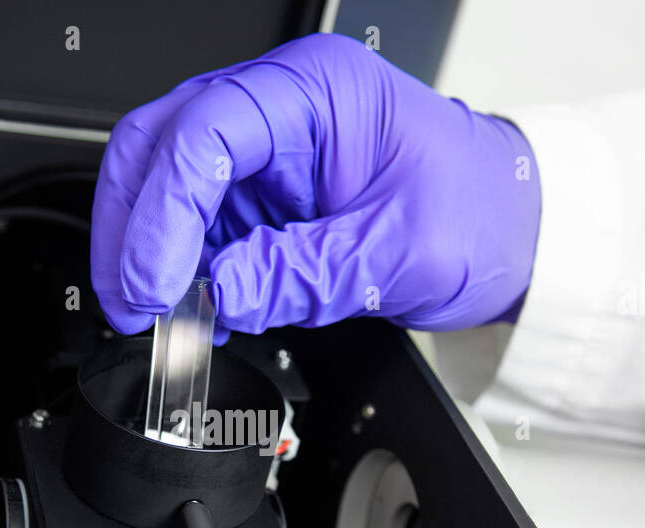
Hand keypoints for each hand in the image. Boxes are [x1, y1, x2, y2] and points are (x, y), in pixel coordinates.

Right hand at [90, 32, 540, 340]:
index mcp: (316, 92)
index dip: (163, 212)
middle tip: (132, 303)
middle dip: (133, 227)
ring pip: (164, 184)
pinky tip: (189, 310)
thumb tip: (216, 298)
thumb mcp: (397, 254)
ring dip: (149, 253)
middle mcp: (278, 108)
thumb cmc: (479, 210)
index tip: (154, 284)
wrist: (512, 226)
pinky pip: (196, 225)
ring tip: (161, 318)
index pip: (204, 133)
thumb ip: (301, 275)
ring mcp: (262, 151)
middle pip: (160, 144)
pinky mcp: (260, 195)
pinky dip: (180, 270)